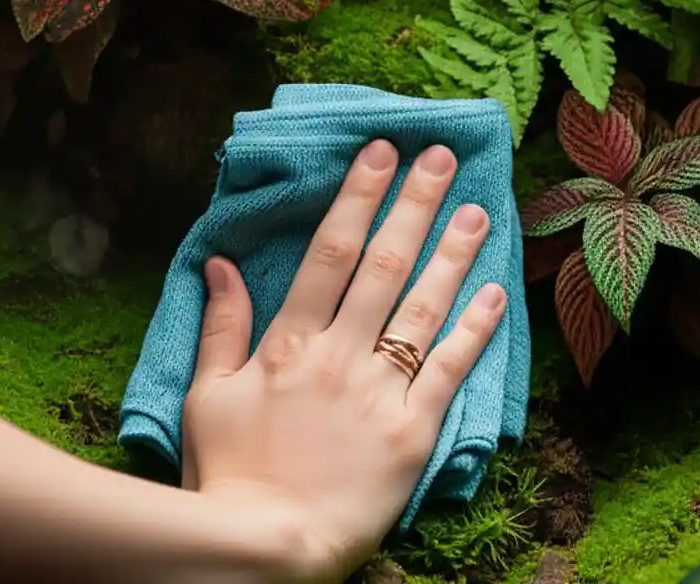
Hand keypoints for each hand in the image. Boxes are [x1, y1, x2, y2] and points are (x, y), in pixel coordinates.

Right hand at [180, 140, 506, 581]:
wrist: (265, 547)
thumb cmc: (228, 473)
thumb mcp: (205, 396)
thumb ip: (220, 326)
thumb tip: (221, 263)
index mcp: (289, 342)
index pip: (330, 253)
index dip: (358, 198)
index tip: (381, 155)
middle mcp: (340, 355)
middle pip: (384, 266)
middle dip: (414, 205)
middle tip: (443, 157)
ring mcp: (380, 393)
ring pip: (422, 308)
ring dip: (452, 254)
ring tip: (479, 209)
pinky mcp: (413, 433)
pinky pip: (448, 371)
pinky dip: (473, 329)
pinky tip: (494, 291)